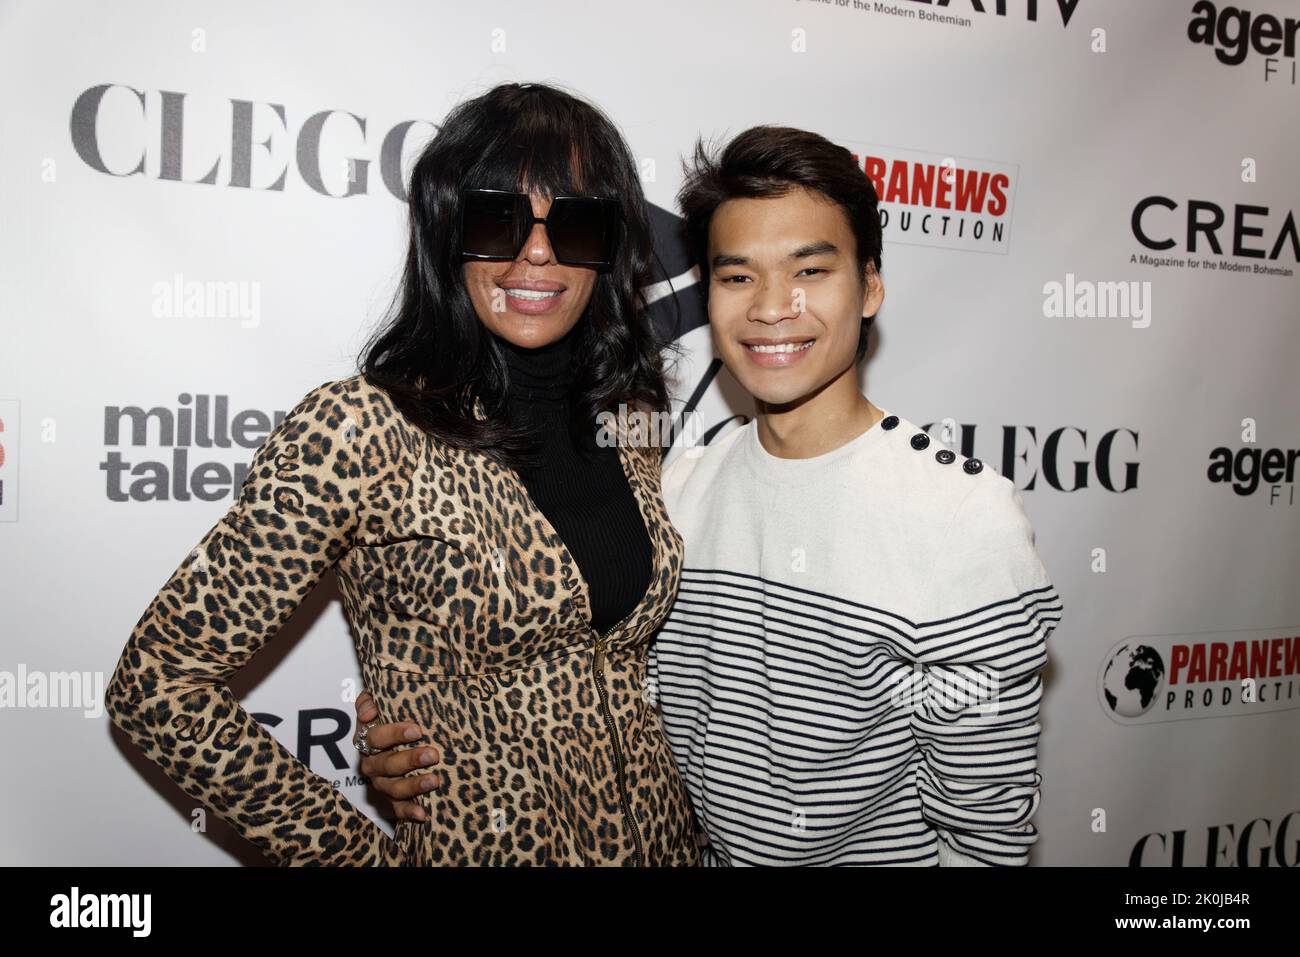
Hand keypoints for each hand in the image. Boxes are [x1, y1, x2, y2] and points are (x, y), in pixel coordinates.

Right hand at [354, 690, 439, 821]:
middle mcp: (371, 763)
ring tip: (435, 780)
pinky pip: (398, 809)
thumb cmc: (392, 715)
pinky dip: (409, 812)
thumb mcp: (379, 701)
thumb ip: (370, 699)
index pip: (375, 737)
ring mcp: (381, 783)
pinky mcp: (392, 800)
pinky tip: (423, 813)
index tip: (417, 730)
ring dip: (414, 785)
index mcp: (367, 739)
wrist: (398, 739)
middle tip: (433, 755)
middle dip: (409, 760)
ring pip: (393, 788)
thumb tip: (368, 712)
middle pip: (385, 764)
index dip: (394, 734)